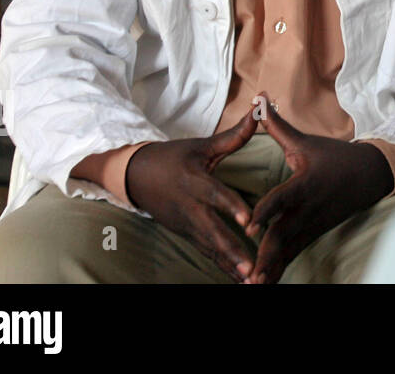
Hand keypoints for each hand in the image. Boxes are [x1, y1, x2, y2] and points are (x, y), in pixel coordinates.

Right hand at [125, 108, 258, 282]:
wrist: (135, 176)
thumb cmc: (174, 157)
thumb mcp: (201, 146)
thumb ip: (233, 136)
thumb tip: (259, 113)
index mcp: (195, 181)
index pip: (216, 195)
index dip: (231, 208)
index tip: (248, 222)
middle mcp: (190, 207)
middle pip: (212, 231)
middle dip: (231, 250)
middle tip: (252, 266)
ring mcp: (185, 224)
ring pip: (209, 247)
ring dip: (228, 264)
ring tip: (250, 281)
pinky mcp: (185, 234)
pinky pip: (206, 252)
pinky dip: (221, 266)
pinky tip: (239, 280)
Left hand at [244, 93, 394, 283]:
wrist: (369, 175)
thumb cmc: (333, 156)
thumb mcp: (305, 141)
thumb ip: (277, 125)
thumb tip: (259, 100)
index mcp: (304, 184)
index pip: (283, 198)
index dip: (267, 211)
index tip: (250, 226)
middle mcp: (308, 209)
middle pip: (284, 234)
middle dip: (266, 254)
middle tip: (248, 273)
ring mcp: (312, 224)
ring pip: (288, 250)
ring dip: (271, 268)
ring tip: (251, 285)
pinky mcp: (313, 234)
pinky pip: (293, 254)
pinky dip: (278, 269)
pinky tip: (263, 282)